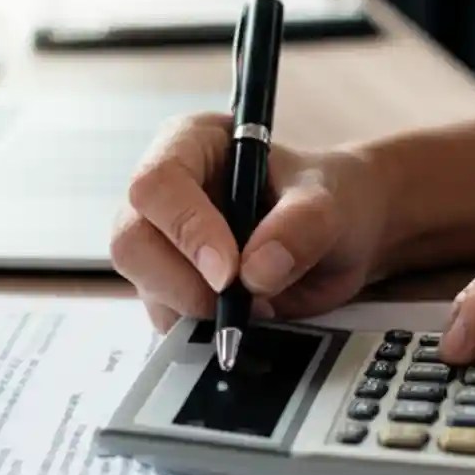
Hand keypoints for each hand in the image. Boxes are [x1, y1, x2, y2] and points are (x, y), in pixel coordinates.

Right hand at [111, 113, 386, 331]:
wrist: (341, 237)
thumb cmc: (331, 200)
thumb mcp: (330, 204)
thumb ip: (299, 228)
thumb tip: (256, 271)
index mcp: (192, 145)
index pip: (158, 184)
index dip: (186, 230)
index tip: (228, 272)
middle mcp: (165, 194)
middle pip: (132, 242)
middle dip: (183, 283)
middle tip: (241, 303)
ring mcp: (161, 244)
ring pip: (146, 287)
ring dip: (200, 310)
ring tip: (261, 303)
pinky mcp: (170, 288)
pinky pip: (167, 318)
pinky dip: (205, 329)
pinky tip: (247, 315)